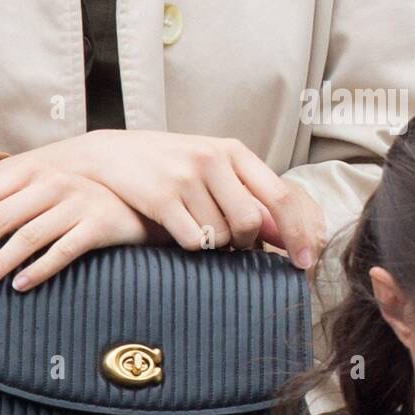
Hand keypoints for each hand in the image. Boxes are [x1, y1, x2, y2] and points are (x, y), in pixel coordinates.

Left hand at [0, 157, 164, 294]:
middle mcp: (50, 182)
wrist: (133, 199)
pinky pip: (62, 250)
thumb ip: (5, 202)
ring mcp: (76, 202)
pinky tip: (20, 287)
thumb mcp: (39, 191)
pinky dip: (38, 270)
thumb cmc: (75, 202)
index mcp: (28, 171)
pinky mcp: (98, 224)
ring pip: (25, 238)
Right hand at [29, 131, 326, 270]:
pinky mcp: (161, 196)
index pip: (282, 195)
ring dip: (214, 244)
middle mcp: (212, 159)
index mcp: (233, 151)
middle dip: (246, 243)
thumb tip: (288, 235)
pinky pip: (194, 241)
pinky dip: (191, 245)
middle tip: (231, 244)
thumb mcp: (210, 167)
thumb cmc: (167, 164)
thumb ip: (247, 194)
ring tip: (194, 227)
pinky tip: (177, 230)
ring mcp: (186, 176)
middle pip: (251, 222)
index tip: (306, 263)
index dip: (300, 233)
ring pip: (222, 236)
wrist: (108, 154)